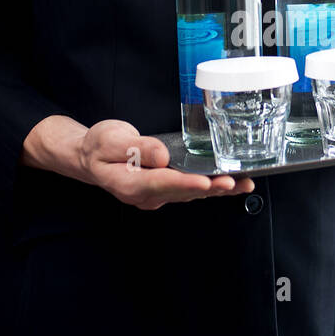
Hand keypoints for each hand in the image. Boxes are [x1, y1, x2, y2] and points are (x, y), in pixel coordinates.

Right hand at [23, 116, 254, 208]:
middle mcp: (147, 195)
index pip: (162, 183)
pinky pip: (192, 190)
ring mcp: (158, 196)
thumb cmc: (98, 146)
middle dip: (210, 187)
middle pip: (183, 192)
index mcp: (131, 184)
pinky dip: (213, 187)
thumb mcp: (109, 139)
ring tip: (244, 183)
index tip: (205, 182)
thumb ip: (135, 147)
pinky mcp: (167, 190)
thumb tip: (161, 155)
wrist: (90, 157)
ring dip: (218, 189)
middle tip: (234, 182)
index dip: (186, 183)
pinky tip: (234, 183)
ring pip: (192, 194)